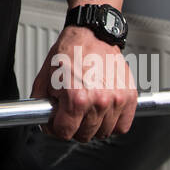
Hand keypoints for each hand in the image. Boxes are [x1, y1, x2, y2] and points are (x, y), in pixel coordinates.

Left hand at [29, 25, 136, 140]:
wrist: (92, 34)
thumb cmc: (70, 52)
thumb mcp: (44, 77)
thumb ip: (41, 104)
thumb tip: (44, 121)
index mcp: (76, 98)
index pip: (64, 132)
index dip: (56, 128)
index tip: (56, 122)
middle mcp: (99, 101)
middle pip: (84, 135)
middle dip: (74, 127)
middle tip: (71, 113)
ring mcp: (116, 100)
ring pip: (103, 133)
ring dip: (94, 125)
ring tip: (87, 108)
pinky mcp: (129, 96)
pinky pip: (122, 126)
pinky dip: (113, 123)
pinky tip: (103, 112)